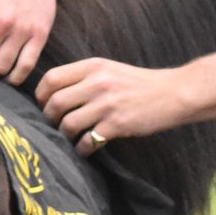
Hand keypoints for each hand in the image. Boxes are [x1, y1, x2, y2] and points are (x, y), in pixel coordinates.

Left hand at [36, 57, 193, 151]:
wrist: (174, 93)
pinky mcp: (117, 124)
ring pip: (68, 124)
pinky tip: (89, 147)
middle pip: (55, 103)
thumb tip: (54, 94)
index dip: (41, 95)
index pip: (51, 79)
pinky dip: (83, 148)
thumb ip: (85, 77)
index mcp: (93, 66)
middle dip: (50, 118)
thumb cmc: (140, 84)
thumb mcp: (110, 70)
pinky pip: (87, 141)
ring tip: (73, 138)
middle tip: (56, 126)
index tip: (44, 105)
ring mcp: (106, 104)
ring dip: (65, 135)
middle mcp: (97, 82)